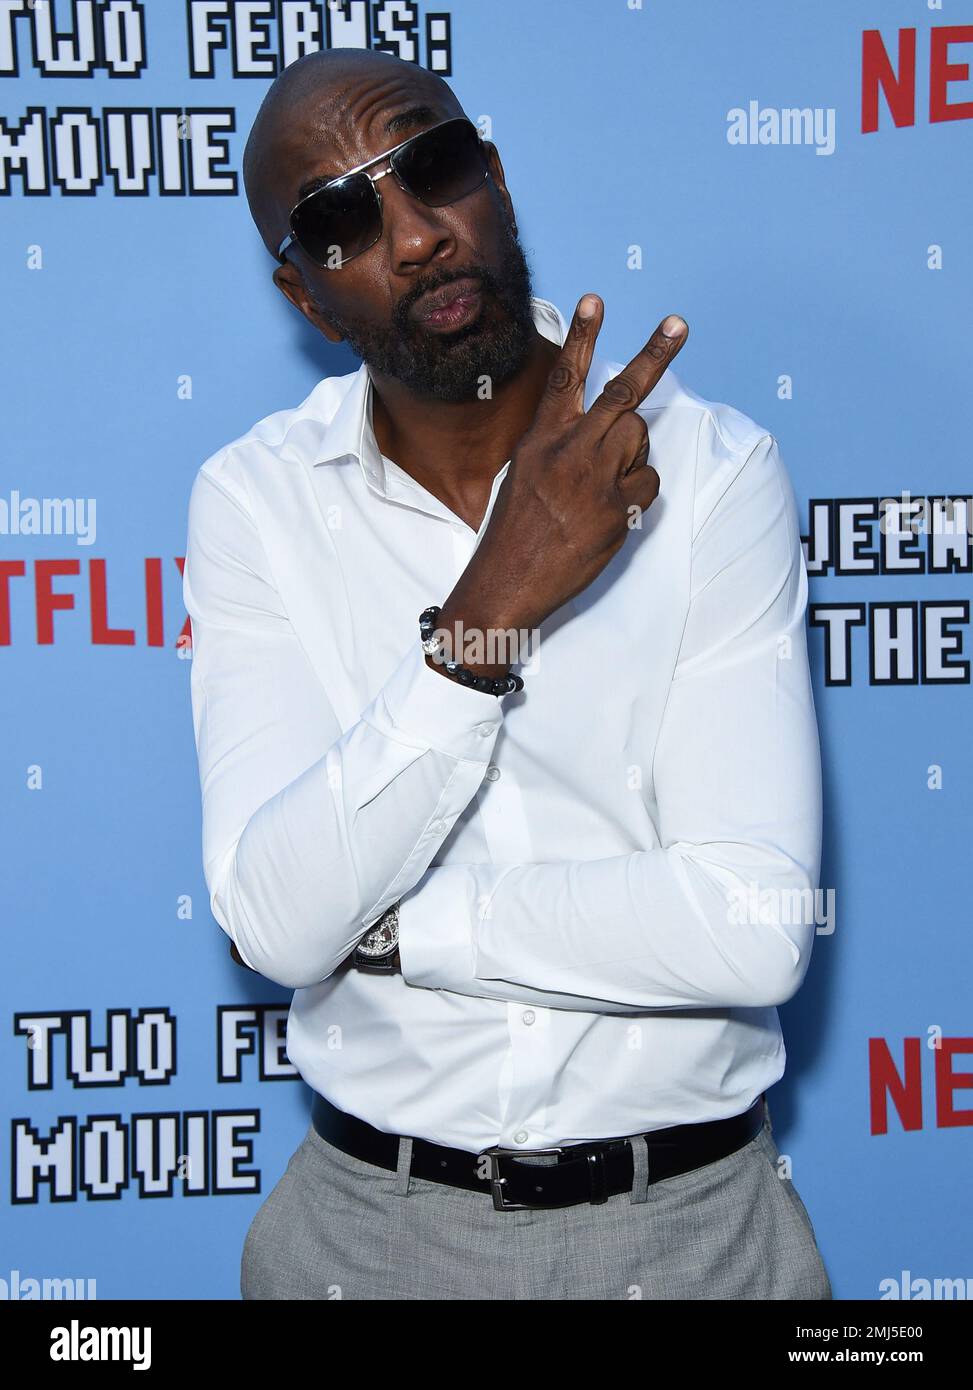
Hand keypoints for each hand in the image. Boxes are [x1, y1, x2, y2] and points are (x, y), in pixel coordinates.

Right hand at [437, 297, 686, 667]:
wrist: (507, 583)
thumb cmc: (513, 531)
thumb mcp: (523, 474)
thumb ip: (560, 445)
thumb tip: (605, 431)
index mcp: (541, 439)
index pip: (565, 376)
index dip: (583, 335)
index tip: (596, 299)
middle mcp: (569, 451)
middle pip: (623, 393)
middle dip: (656, 354)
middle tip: (678, 324)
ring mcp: (595, 479)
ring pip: (640, 436)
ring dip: (634, 450)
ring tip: (607, 478)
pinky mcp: (616, 510)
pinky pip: (648, 483)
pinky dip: (638, 492)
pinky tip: (613, 508)